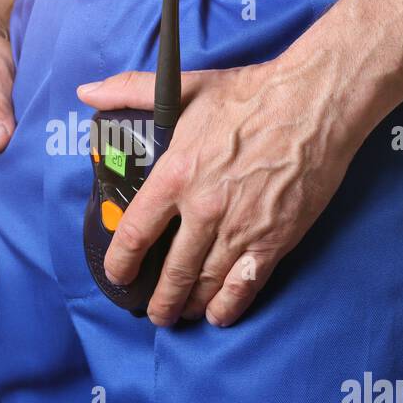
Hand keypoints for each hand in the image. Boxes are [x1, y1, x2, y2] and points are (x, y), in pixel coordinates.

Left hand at [77, 48, 384, 327]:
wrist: (314, 103)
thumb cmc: (252, 93)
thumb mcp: (184, 88)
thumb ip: (129, 92)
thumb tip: (87, 92)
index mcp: (177, 175)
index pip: (136, 233)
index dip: (121, 262)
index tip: (118, 275)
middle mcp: (204, 209)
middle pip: (172, 272)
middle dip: (158, 299)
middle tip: (153, 311)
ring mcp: (240, 228)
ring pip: (206, 284)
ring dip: (189, 305)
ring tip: (181, 313)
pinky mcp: (275, 239)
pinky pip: (245, 285)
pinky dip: (228, 306)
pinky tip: (218, 315)